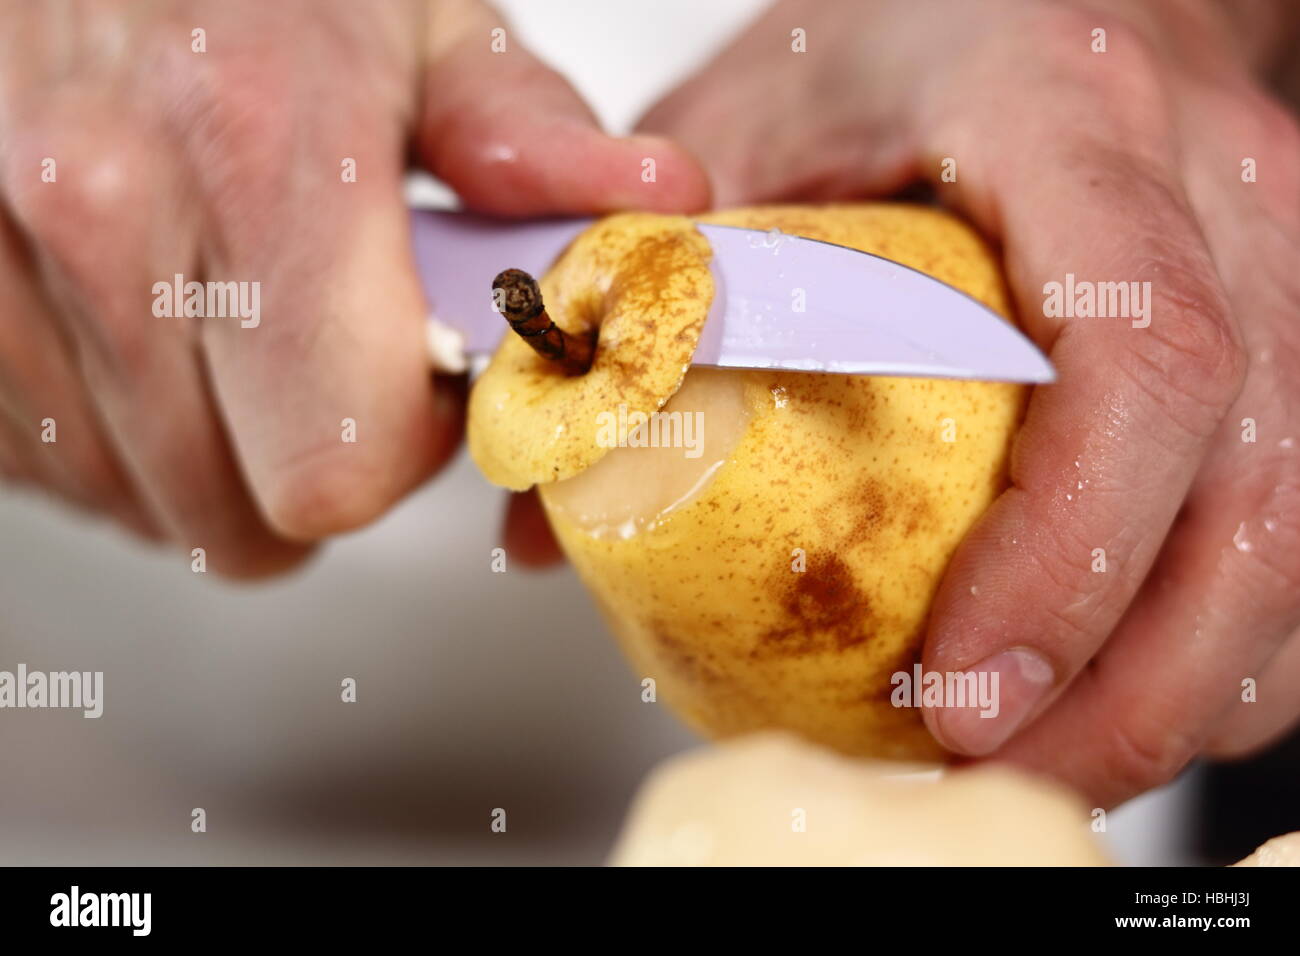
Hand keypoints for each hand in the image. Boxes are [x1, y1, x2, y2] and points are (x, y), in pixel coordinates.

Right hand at [0, 0, 707, 575]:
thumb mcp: (415, 19)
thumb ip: (527, 134)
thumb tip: (655, 207)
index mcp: (257, 152)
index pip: (343, 467)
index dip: (406, 450)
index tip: (422, 385)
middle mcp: (104, 221)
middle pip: (250, 520)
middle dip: (320, 467)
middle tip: (335, 363)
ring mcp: (6, 276)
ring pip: (156, 507)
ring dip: (223, 454)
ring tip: (242, 331)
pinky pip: (64, 467)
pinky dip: (127, 431)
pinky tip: (154, 333)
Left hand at [639, 0, 1299, 805]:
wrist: (1064, 4)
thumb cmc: (910, 52)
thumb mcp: (755, 121)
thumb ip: (651, 287)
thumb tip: (546, 503)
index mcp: (1069, 125)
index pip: (1133, 343)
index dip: (1066, 543)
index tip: (961, 681)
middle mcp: (1216, 201)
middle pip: (1249, 483)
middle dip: (1129, 676)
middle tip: (988, 769)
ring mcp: (1284, 277)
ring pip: (1295, 535)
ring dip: (1176, 690)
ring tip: (1040, 770)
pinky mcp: (1291, 349)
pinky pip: (1296, 538)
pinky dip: (1216, 652)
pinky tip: (1120, 702)